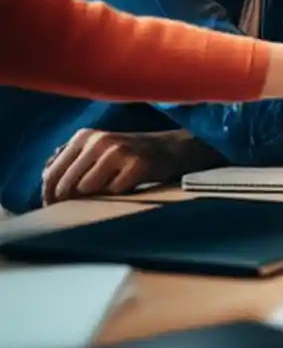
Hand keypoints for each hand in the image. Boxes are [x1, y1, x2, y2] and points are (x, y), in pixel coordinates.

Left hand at [42, 129, 196, 204]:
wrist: (172, 149)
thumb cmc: (129, 154)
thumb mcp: (97, 149)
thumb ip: (71, 159)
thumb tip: (46, 179)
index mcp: (84, 136)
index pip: (51, 173)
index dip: (48, 195)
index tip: (52, 208)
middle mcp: (99, 141)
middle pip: (66, 184)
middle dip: (68, 201)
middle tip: (74, 211)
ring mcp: (119, 151)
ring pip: (87, 189)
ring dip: (95, 197)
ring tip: (107, 194)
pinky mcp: (137, 164)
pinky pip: (114, 191)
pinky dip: (118, 195)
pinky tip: (127, 188)